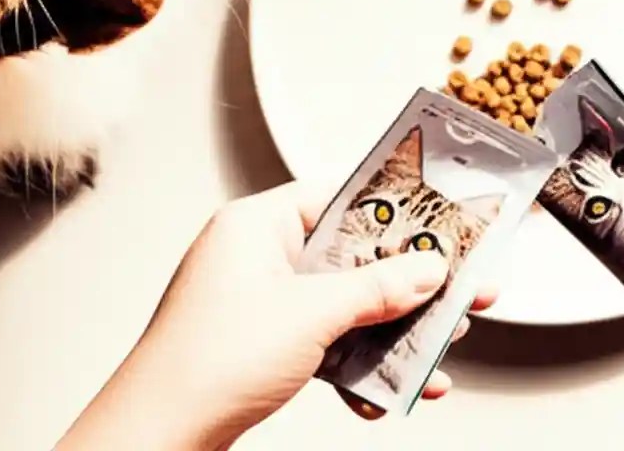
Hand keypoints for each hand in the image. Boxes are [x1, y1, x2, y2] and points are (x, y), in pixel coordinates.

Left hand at [57, 181, 496, 450]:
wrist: (158, 438)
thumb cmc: (202, 364)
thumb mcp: (310, 315)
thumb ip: (376, 288)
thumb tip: (426, 269)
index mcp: (257, 226)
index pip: (341, 197)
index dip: (398, 208)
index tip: (445, 218)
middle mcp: (260, 258)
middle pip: (356, 257)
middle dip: (413, 283)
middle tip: (464, 288)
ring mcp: (265, 305)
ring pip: (350, 306)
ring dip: (397, 331)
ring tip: (443, 345)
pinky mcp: (269, 347)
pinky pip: (333, 345)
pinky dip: (365, 365)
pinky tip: (396, 389)